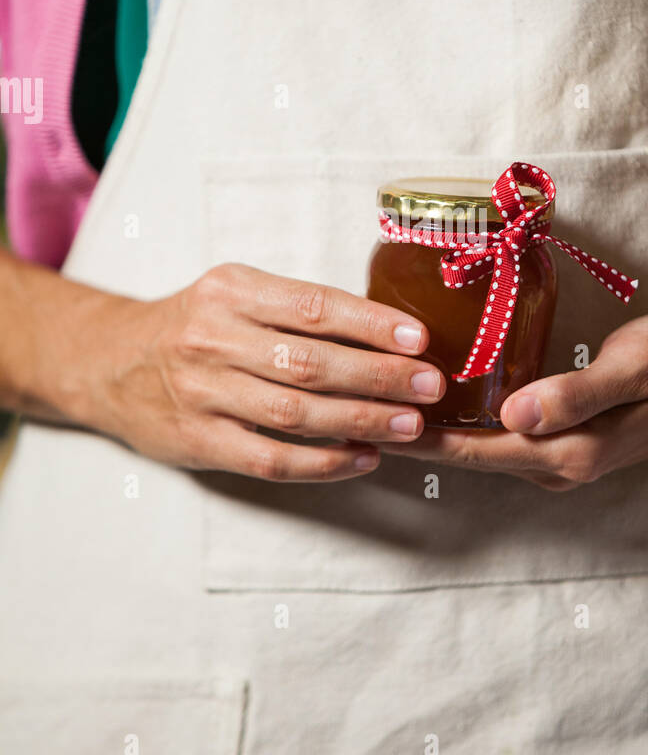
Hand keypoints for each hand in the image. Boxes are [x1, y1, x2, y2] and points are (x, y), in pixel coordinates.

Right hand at [65, 263, 443, 481]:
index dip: (371, 324)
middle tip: (429, 386)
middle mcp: (213, 339)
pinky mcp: (198, 441)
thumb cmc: (195, 325)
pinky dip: (322, 463)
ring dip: (360, 421)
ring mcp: (203, 394)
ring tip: (410, 425)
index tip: (418, 339)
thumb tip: (389, 333)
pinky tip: (362, 459)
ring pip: (295, 413)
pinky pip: (270, 459)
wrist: (110, 362)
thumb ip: (297, 310)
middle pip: (310, 362)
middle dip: (379, 376)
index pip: (313, 306)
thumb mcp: (236, 294)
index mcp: (231, 291)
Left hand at [381, 305, 647, 490]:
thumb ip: (576, 394)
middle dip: (412, 436)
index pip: (472, 451)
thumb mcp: (637, 366)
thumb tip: (514, 417)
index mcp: (570, 453)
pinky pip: (504, 438)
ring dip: (435, 432)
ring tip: (381, 404)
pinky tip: (442, 400)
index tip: (363, 418)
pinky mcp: (570, 442)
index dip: (416, 438)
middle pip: (468, 456)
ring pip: (483, 449)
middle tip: (353, 407)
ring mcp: (565, 459)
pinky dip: (466, 424)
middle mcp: (560, 466)